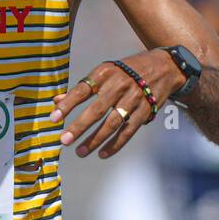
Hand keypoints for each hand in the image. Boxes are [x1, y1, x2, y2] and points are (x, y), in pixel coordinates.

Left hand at [50, 49, 184, 158]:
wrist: (165, 66)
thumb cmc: (127, 70)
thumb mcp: (105, 72)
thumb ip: (81, 87)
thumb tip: (56, 101)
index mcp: (105, 73)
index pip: (82, 90)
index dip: (67, 105)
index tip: (53, 118)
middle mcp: (119, 85)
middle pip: (97, 110)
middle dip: (79, 127)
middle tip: (65, 140)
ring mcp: (134, 99)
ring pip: (112, 124)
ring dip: (95, 140)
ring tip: (80, 152)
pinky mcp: (145, 111)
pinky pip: (128, 131)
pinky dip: (115, 144)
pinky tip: (102, 153)